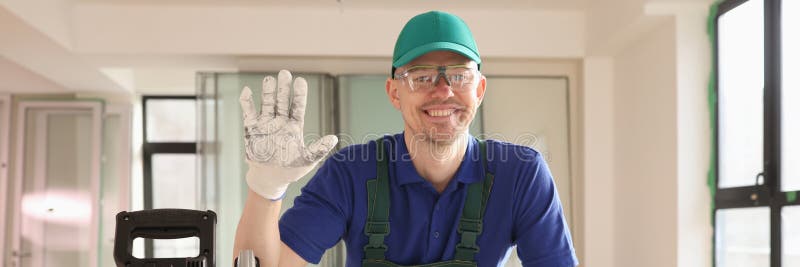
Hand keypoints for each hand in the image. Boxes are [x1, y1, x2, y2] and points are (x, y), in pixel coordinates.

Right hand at [239, 70, 337, 199]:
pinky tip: (247, 91)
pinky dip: (247, 102)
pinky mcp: (251, 129)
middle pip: (282, 101)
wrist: (270, 179)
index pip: (297, 106)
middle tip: (285, 73)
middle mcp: (280, 121)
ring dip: (267, 92)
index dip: (299, 94)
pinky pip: (248, 112)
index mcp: (294, 126)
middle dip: (283, 88)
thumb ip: (319, 149)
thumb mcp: (307, 160)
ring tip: (270, 79)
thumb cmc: (291, 169)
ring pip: (267, 103)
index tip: (300, 81)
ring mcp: (265, 124)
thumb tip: (334, 138)